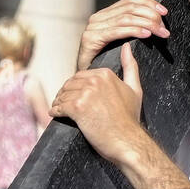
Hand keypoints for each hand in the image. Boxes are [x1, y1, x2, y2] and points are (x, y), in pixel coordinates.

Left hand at [51, 42, 150, 166]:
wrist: (127, 141)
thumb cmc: (130, 119)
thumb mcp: (134, 89)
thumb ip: (130, 66)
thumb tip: (127, 46)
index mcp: (106, 74)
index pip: (81, 76)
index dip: (76, 86)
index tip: (74, 95)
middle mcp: (95, 81)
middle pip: (70, 84)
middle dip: (65, 94)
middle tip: (62, 103)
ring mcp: (86, 94)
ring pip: (63, 95)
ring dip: (58, 103)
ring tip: (58, 109)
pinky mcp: (77, 108)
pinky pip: (59, 107)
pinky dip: (55, 112)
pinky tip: (55, 115)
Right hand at [76, 0, 169, 71]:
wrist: (85, 78)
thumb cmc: (103, 62)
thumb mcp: (119, 42)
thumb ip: (130, 29)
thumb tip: (154, 23)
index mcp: (105, 15)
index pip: (129, 1)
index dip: (148, 3)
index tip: (164, 11)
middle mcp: (98, 18)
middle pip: (129, 8)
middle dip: (151, 16)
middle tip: (164, 28)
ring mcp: (93, 27)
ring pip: (126, 18)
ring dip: (147, 24)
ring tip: (160, 32)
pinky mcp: (91, 39)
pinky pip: (116, 31)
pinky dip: (134, 31)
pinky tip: (146, 34)